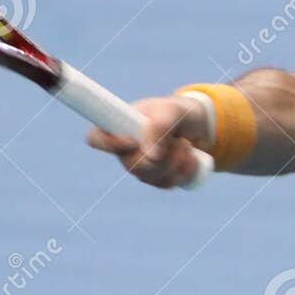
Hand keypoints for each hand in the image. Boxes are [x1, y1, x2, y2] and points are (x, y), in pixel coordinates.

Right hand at [86, 95, 210, 188]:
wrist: (198, 125)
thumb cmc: (178, 112)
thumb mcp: (173, 111)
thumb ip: (161, 126)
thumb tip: (152, 157)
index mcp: (120, 125)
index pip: (96, 138)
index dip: (108, 143)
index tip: (133, 140)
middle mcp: (125, 149)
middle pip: (133, 166)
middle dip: (162, 157)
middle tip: (179, 141)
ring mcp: (139, 166)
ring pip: (152, 177)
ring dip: (176, 162)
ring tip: (186, 144)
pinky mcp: (156, 178)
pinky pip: (167, 184)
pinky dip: (184, 172)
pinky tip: (190, 157)